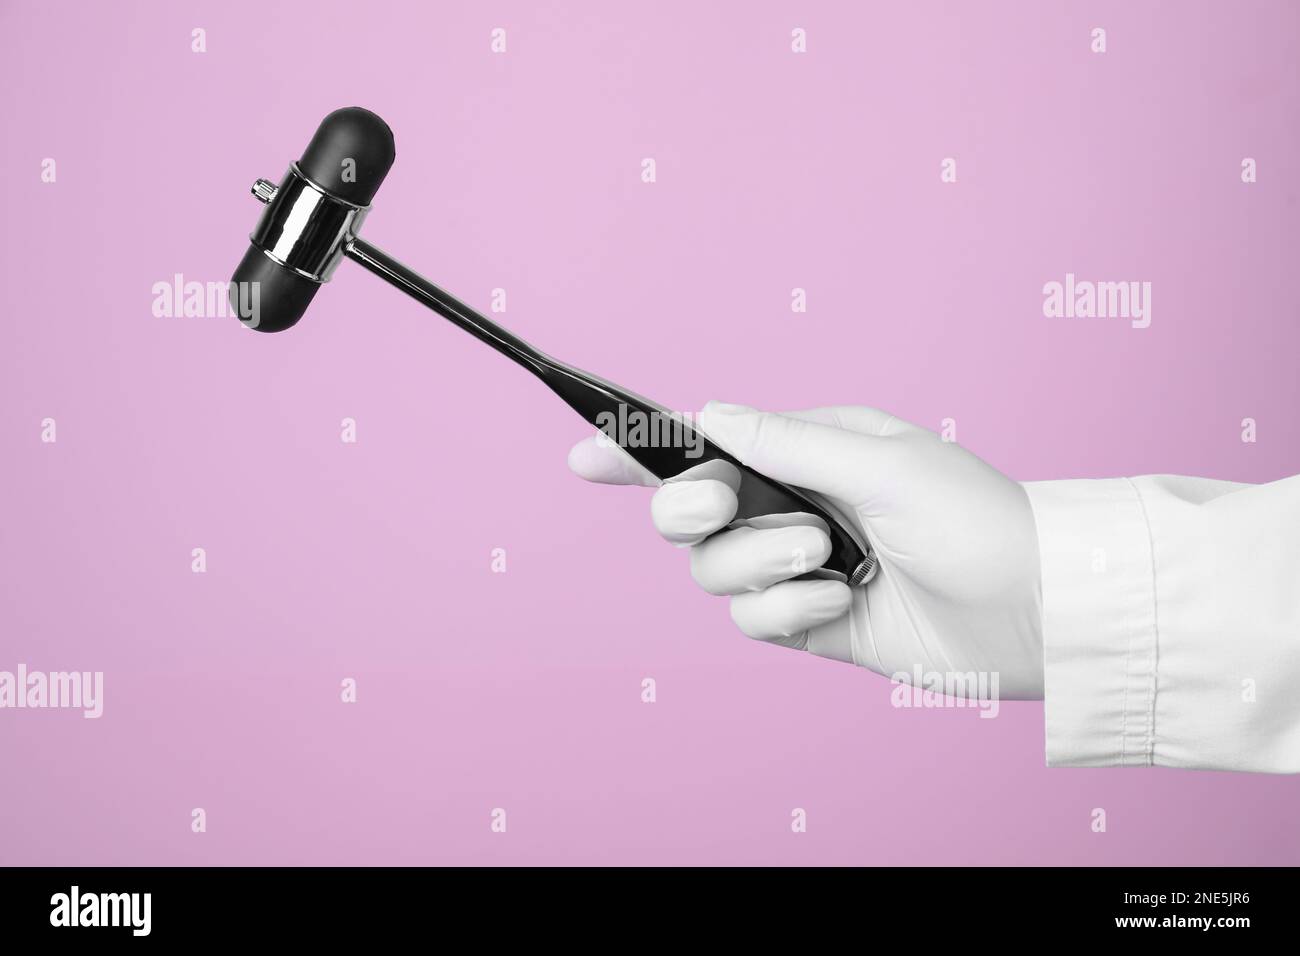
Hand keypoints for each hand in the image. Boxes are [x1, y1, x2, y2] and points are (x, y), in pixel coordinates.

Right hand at [569, 402, 1043, 698]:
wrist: (1029, 611)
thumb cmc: (972, 518)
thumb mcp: (881, 462)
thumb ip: (787, 442)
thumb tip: (713, 415)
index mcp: (807, 451)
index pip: (706, 446)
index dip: (640, 454)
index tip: (585, 456)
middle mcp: (791, 507)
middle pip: (688, 510)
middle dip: (692, 507)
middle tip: (723, 504)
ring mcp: (795, 567)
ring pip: (712, 569)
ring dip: (759, 561)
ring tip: (825, 558)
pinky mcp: (805, 621)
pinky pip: (750, 618)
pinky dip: (786, 610)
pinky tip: (838, 602)